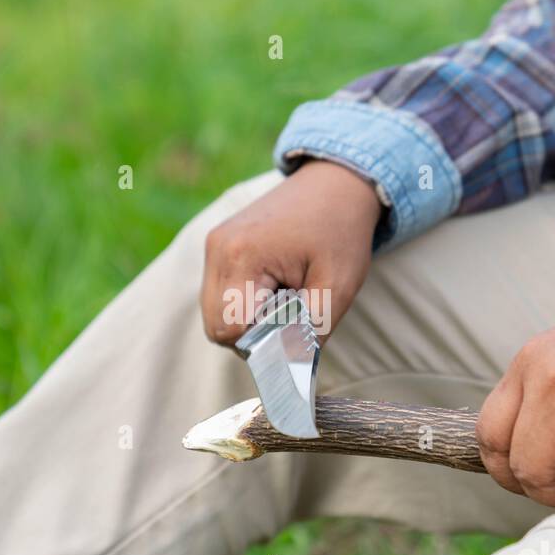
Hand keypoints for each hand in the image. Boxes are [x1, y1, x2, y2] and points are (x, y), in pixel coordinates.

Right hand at [200, 160, 381, 344]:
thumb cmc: (341, 229)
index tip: (293, 326)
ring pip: (214, 314)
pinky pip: (219, 294)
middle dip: (254, 334)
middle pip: (216, 326)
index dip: (262, 341)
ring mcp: (213, 245)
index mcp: (242, 255)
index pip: (230, 330)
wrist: (334, 182)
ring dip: (248, 318)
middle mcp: (217, 249)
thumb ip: (311, 332)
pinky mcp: (217, 245)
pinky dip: (243, 302)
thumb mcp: (339, 285)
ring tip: (283, 295)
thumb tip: (290, 372)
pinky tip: (273, 285)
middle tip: (290, 313)